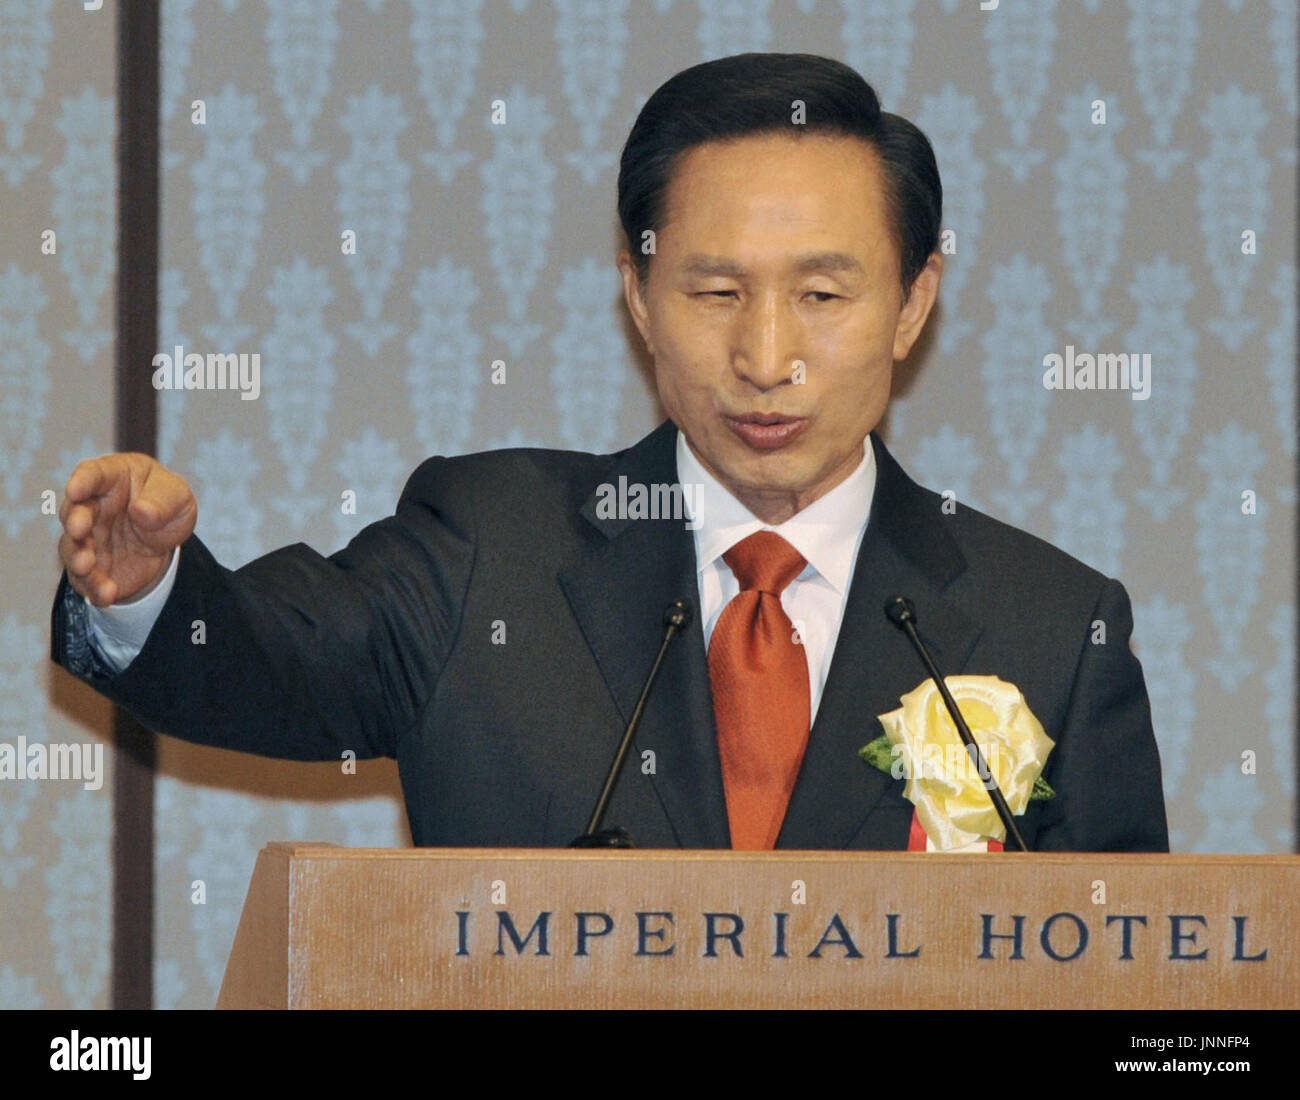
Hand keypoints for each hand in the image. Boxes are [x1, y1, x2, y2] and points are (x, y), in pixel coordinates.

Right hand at [58, 453, 197, 606]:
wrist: (165, 537)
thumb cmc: (167, 503)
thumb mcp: (178, 496)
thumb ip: (163, 500)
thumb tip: (141, 511)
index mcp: (112, 478)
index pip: (93, 474)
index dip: (82, 481)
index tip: (75, 489)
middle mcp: (92, 507)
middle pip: (75, 511)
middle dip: (74, 520)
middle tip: (79, 529)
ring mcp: (88, 538)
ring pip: (74, 547)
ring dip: (77, 557)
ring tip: (86, 566)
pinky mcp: (92, 567)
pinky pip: (87, 579)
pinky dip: (94, 587)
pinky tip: (106, 595)